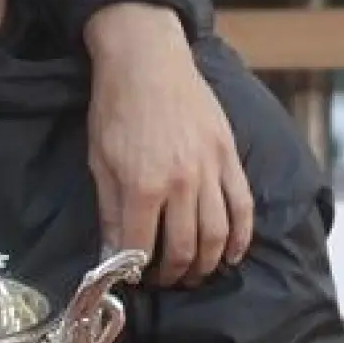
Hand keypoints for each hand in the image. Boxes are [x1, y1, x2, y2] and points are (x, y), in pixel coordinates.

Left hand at [84, 4, 252, 287]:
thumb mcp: (100, 160)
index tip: (134, 278)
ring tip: (196, 274)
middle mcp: (181, 183)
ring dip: (207, 263)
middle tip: (166, 281)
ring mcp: (210, 170)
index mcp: (143, 185)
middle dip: (175, 273)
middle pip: (185, 248)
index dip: (136, 271)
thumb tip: (111, 253)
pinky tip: (231, 254)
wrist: (147, 61)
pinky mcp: (229, 156)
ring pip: (217, 234)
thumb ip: (110, 211)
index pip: (142, 247)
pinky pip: (243, 206)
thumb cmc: (116, 108)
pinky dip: (240, 237)